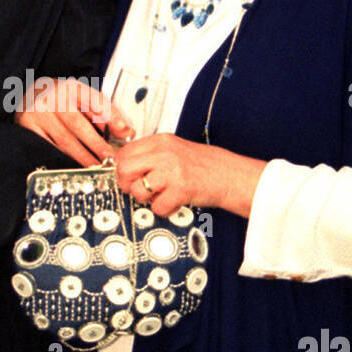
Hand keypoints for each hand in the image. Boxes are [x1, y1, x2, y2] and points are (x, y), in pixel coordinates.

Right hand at [15, 77, 133, 165]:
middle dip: (96, 144)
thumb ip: (105, 112)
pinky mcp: (28, 127)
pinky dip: (63, 158)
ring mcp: (39, 113)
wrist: (28, 94)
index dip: (111, 117)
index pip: (95, 101)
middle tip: (110, 159)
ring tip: (96, 167)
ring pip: (64, 140)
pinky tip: (73, 166)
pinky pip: (49, 147)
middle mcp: (54, 97)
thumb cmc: (61, 99)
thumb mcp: (83, 98)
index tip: (124, 132)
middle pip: (78, 125)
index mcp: (72, 87)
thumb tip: (126, 132)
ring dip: (82, 157)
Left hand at [116, 135, 267, 218]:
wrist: (229, 175)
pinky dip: (164, 210)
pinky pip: (157, 207)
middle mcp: (164, 153)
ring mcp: (172, 170)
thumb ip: (151, 155)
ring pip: (138, 190)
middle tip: (141, 189)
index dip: (122, 169)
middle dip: (128, 184)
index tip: (130, 177)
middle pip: (124, 170)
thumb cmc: (203, 165)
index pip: (124, 153)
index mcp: (161, 141)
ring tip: (161, 195)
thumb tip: (125, 167)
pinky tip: (174, 202)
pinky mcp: (181, 189)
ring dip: (147, 199)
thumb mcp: (174, 150)